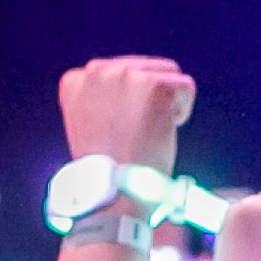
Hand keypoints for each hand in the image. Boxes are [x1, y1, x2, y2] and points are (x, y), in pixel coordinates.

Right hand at [60, 54, 196, 174]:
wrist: (115, 193)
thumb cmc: (107, 171)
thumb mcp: (91, 125)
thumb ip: (103, 100)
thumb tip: (131, 90)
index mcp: (75, 81)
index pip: (117, 73)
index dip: (129, 101)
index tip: (123, 128)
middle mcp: (96, 72)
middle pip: (144, 68)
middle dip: (150, 99)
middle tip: (140, 133)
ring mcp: (124, 76)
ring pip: (168, 73)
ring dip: (168, 102)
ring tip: (150, 132)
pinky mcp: (152, 85)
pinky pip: (185, 86)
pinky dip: (182, 110)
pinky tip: (163, 131)